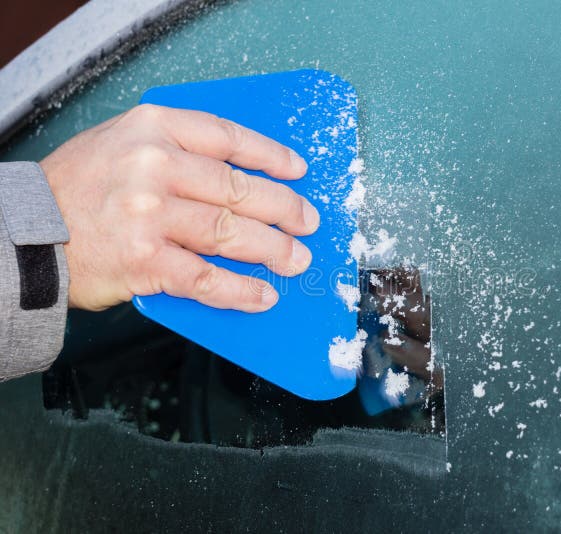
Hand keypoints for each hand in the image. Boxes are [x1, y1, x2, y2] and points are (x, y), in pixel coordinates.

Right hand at [40, 104, 318, 311]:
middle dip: (284, 209)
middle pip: (240, 189)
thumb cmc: (78, 189)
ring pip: (231, 233)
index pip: (229, 137)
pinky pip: (208, 279)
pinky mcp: (145, 261)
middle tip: (307, 222)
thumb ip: (179, 152)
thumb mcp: (123, 144)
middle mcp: (155, 167)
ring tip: (295, 259)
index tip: (297, 171)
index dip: (271, 156)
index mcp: (154, 130)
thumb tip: (243, 177)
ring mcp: (150, 215)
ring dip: (273, 250)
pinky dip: (241, 290)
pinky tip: (262, 295)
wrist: (26, 233)